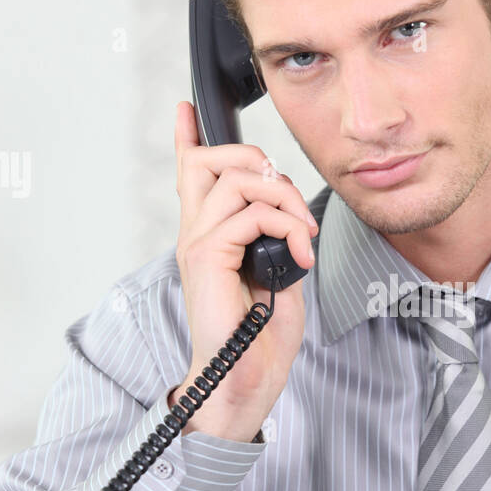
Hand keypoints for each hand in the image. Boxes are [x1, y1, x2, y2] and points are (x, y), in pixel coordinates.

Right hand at [170, 101, 317, 440]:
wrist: (243, 381)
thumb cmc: (258, 340)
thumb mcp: (278, 276)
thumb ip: (277, 240)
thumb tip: (291, 220)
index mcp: (209, 237)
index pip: (191, 175)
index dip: (188, 138)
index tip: (187, 110)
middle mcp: (196, 234)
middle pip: (214, 160)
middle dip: (262, 162)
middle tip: (295, 203)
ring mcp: (198, 244)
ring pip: (238, 180)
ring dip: (286, 199)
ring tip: (303, 236)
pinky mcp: (207, 258)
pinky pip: (251, 214)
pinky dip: (287, 227)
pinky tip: (299, 256)